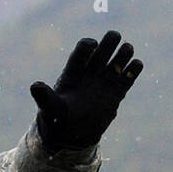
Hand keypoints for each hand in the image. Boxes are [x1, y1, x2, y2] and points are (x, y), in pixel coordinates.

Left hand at [30, 30, 142, 149]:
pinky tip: (137, 64)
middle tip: (116, 37)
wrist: (71, 135)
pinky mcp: (116, 93)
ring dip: (124, 53)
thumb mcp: (50, 109)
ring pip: (117, 60)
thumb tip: (35, 86)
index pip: (82, 50)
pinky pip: (128, 78)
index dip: (88, 45)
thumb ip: (44, 97)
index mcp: (74, 71)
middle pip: (102, 50)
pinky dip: (133, 70)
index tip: (93, 45)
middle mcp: (90, 73)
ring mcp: (104, 82)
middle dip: (109, 42)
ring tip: (128, 49)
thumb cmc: (57, 119)